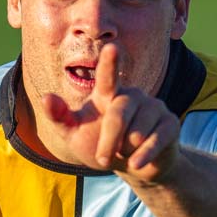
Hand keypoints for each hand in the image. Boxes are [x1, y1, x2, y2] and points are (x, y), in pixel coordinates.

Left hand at [43, 42, 182, 184]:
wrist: (133, 168)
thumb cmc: (101, 146)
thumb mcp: (74, 135)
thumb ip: (60, 117)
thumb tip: (46, 97)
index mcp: (108, 94)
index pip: (107, 76)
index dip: (109, 64)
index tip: (112, 48)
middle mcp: (133, 95)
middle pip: (119, 115)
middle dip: (109, 141)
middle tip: (102, 159)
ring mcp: (154, 107)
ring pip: (138, 132)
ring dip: (126, 151)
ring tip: (124, 153)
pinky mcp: (170, 123)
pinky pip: (157, 140)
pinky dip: (143, 156)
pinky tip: (136, 163)